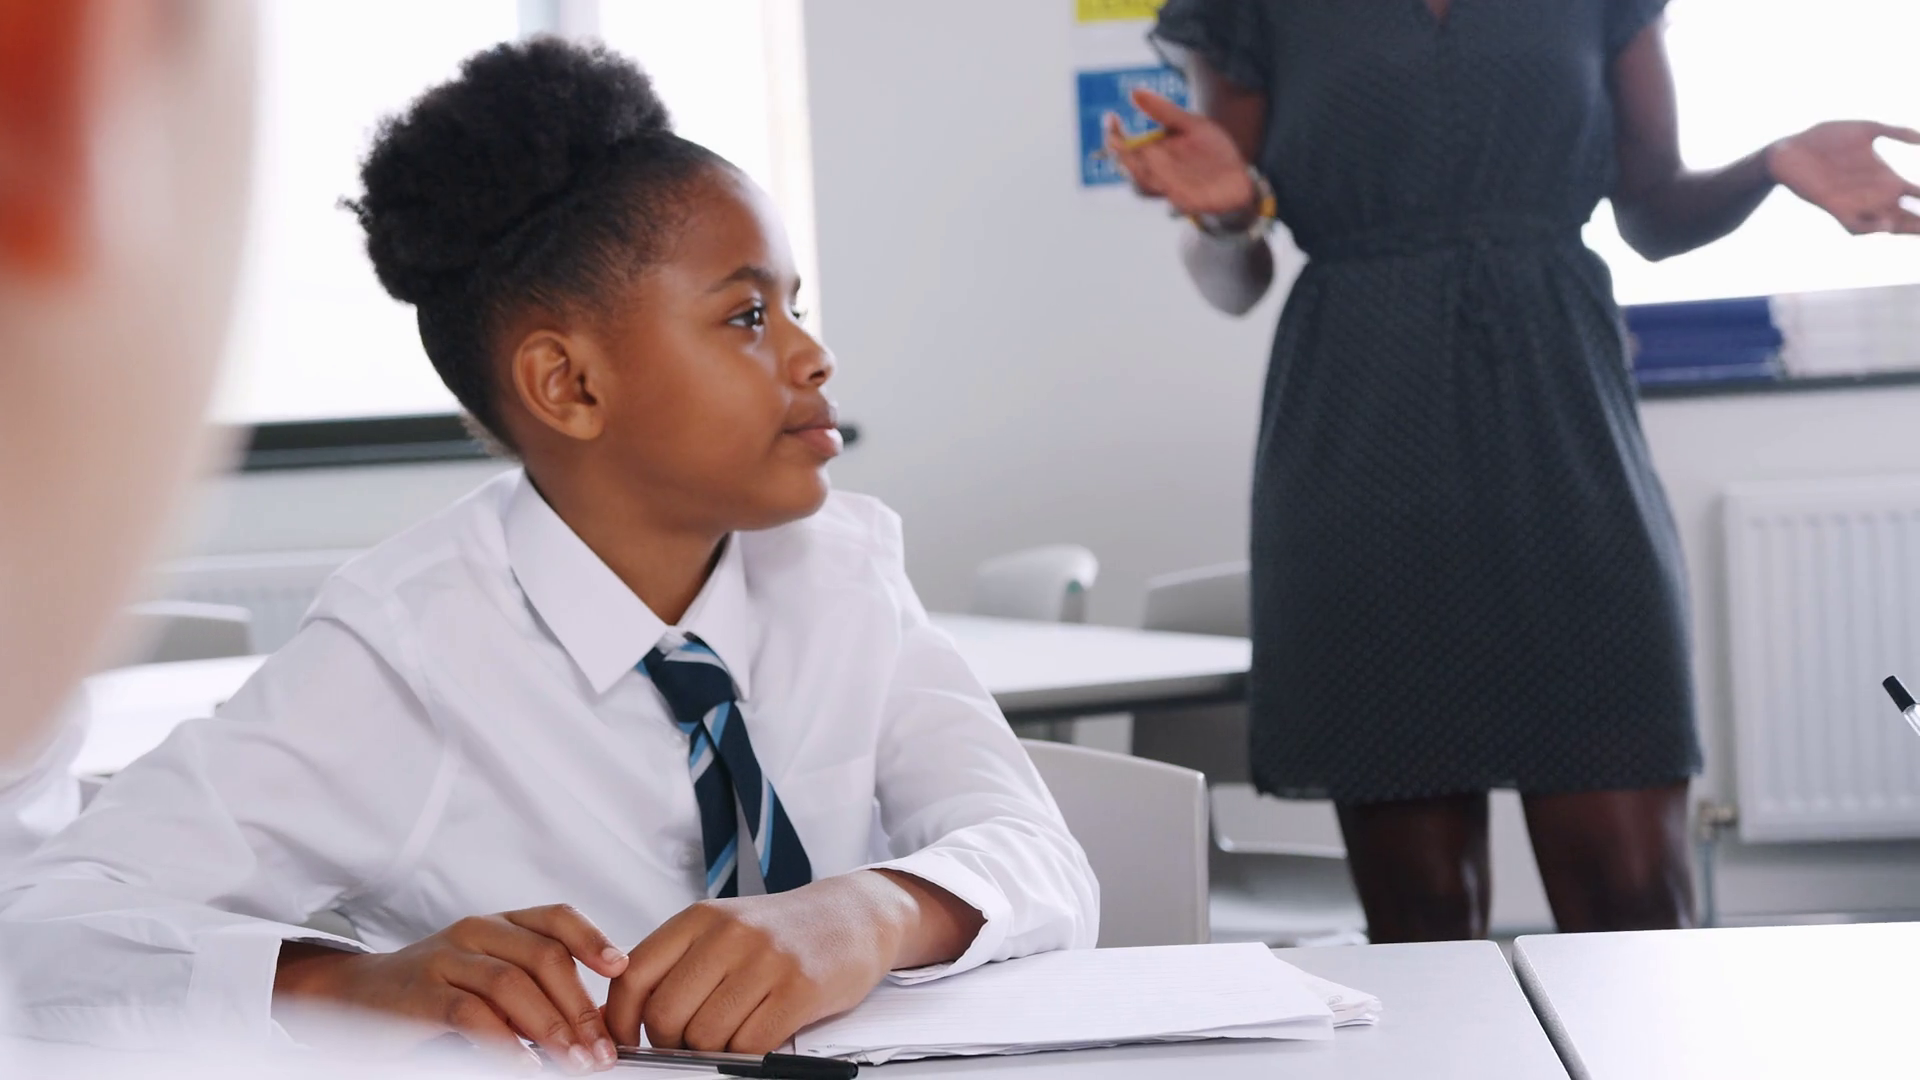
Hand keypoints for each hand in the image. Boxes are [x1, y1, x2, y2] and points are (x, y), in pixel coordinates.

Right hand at [273, 904, 630, 1073]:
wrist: (351, 997)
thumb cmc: (432, 995)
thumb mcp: (489, 982)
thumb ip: (534, 994)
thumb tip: (594, 1028)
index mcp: (498, 924)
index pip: (555, 917)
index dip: (592, 938)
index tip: (621, 969)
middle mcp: (474, 931)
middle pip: (543, 955)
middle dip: (579, 1006)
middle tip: (600, 1050)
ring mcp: (444, 958)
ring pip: (511, 983)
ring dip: (550, 1027)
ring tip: (573, 1062)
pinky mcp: (418, 994)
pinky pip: (471, 1015)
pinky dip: (504, 1043)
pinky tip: (525, 1067)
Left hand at [603, 870, 981, 1054]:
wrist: (855, 915)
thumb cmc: (784, 931)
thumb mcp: (723, 928)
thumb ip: (680, 963)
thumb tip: (633, 1019)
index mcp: (700, 918)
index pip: (633, 975)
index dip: (621, 1020)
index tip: (627, 1041)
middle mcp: (729, 934)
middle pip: (666, 1014)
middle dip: (670, 1043)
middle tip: (688, 1044)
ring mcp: (765, 960)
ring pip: (706, 1037)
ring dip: (713, 1051)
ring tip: (733, 1033)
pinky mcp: (799, 989)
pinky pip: (750, 1046)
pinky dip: (747, 1054)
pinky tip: (759, 1034)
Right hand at [1103, 87, 1255, 218]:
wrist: (1240, 177)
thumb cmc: (1213, 151)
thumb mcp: (1192, 124)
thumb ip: (1163, 111)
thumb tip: (1133, 92)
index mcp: (1154, 152)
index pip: (1124, 146)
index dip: (1114, 135)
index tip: (1111, 118)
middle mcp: (1156, 172)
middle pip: (1128, 168)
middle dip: (1123, 155)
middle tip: (1123, 140)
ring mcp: (1169, 189)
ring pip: (1143, 186)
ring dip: (1141, 171)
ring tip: (1147, 151)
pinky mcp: (1186, 203)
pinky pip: (1172, 201)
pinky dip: (1169, 189)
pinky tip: (1171, 180)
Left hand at [1770, 121, 1919, 234]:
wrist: (1789, 150)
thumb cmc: (1827, 139)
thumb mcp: (1866, 130)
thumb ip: (1894, 132)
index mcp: (1885, 179)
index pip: (1916, 195)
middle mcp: (1874, 195)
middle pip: (1906, 216)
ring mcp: (1856, 204)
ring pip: (1887, 225)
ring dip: (1905, 228)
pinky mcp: (1835, 208)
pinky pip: (1856, 226)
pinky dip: (1872, 227)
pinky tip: (1887, 223)